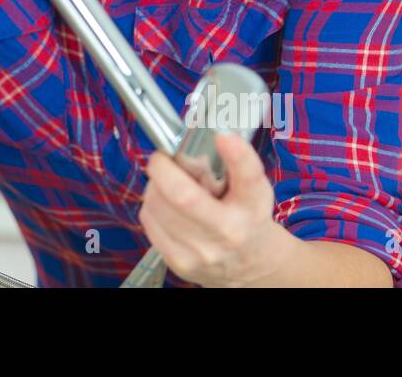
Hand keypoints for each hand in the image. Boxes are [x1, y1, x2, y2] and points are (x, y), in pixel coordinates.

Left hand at [139, 131, 286, 286]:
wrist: (247, 264)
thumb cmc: (245, 216)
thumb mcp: (251, 187)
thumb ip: (233, 163)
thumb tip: (208, 137)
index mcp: (252, 206)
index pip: (249, 179)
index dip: (237, 155)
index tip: (224, 136)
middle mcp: (230, 232)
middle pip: (183, 195)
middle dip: (162, 169)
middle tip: (162, 159)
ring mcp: (202, 252)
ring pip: (157, 204)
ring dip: (155, 186)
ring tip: (167, 183)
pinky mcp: (179, 263)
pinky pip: (149, 219)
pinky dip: (151, 204)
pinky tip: (165, 205)